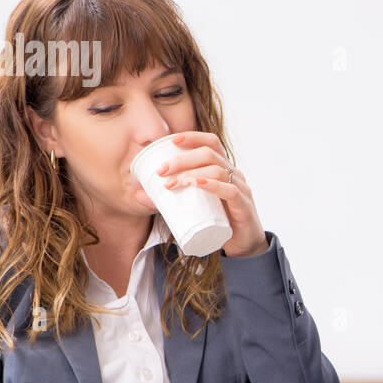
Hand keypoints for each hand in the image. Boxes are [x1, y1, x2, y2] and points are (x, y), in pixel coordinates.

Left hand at [133, 131, 267, 256]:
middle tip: (161, 171)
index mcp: (224, 169)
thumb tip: (138, 195)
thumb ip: (171, 197)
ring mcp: (241, 189)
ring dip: (191, 174)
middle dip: (182, 159)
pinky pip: (230, 191)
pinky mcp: (244, 207)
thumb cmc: (218, 221)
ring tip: (171, 184)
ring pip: (217, 170)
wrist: (243, 245)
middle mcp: (235, 175)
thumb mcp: (194, 205)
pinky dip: (213, 185)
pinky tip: (198, 184)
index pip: (211, 143)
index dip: (193, 137)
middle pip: (210, 155)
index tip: (171, 140)